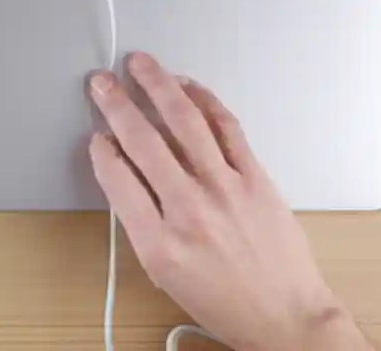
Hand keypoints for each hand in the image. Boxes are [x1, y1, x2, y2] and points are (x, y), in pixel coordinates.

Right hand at [88, 52, 372, 350]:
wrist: (284, 315)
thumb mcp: (164, 275)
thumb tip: (125, 175)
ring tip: (140, 64)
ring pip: (184, 121)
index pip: (117, 180)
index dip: (102, 151)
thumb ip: (141, 223)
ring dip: (158, 85)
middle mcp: (190, 211)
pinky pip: (226, 126)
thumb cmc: (225, 301)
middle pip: (143, 141)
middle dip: (116, 104)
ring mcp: (225, 188)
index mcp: (159, 243)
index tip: (96, 135)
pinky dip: (204, 99)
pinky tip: (187, 85)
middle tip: (101, 82)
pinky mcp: (255, 177)